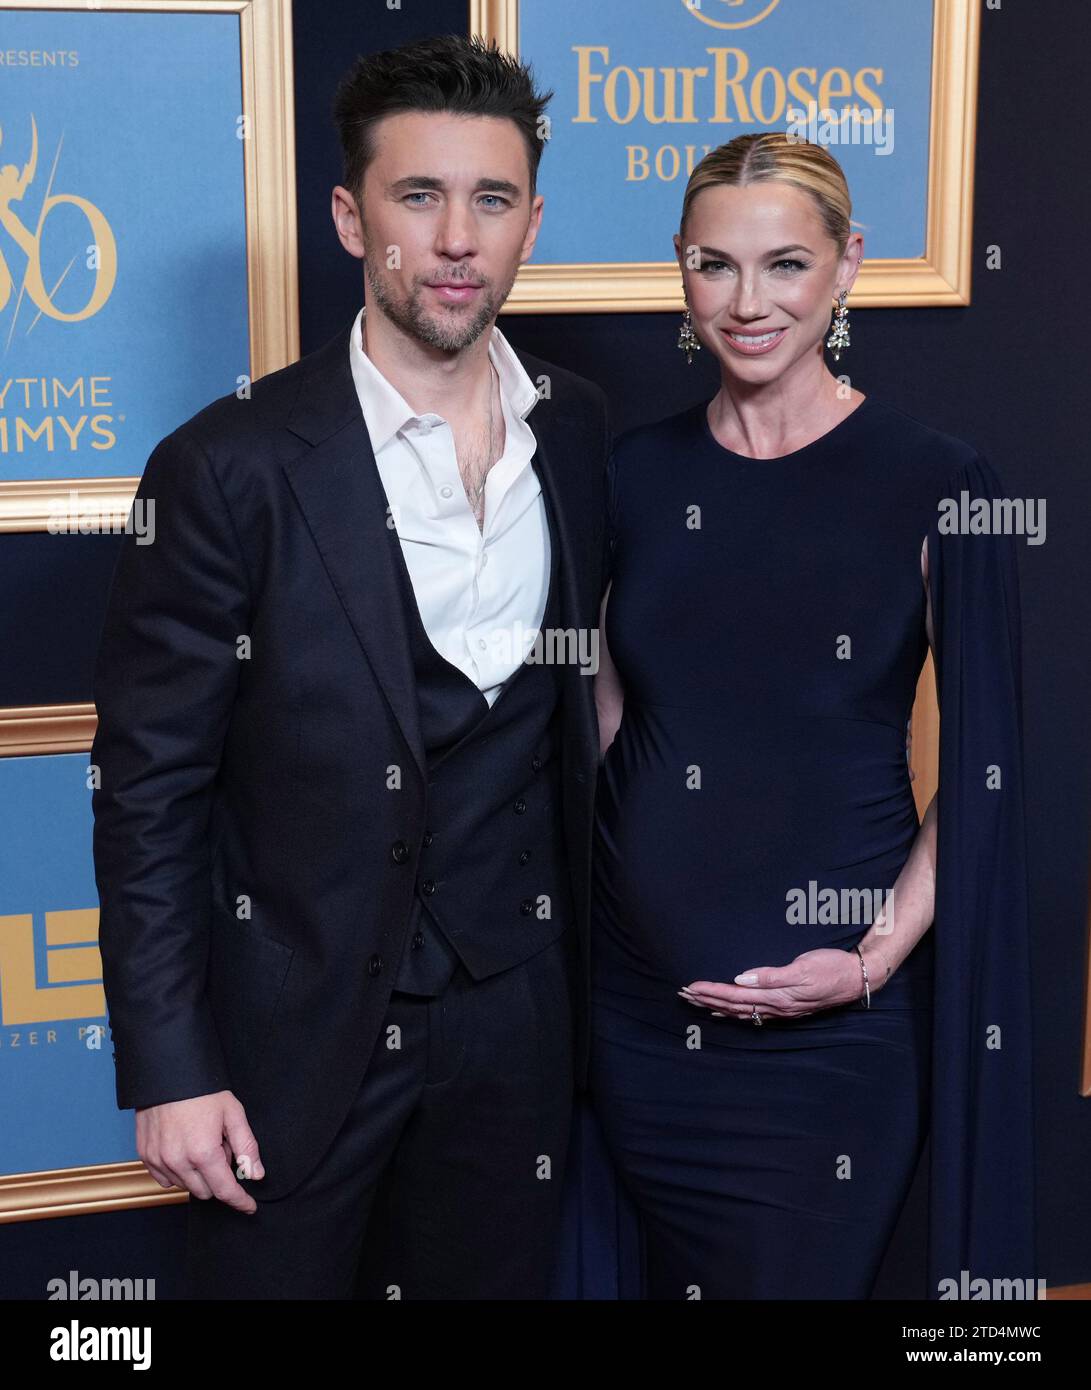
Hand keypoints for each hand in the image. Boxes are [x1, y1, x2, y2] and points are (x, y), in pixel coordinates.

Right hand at [135, 1090, 263, 1212]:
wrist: (168, 1072)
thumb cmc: (203, 1090)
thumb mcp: (233, 1113)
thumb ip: (247, 1147)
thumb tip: (256, 1174)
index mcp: (203, 1152)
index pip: (225, 1190)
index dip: (240, 1201)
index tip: (249, 1207)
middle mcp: (178, 1161)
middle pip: (206, 1192)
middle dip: (218, 1178)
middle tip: (220, 1148)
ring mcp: (158, 1160)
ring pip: (186, 1186)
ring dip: (198, 1175)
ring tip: (201, 1143)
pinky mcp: (145, 1155)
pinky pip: (165, 1179)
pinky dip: (178, 1172)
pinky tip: (184, 1150)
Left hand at [680, 948, 863, 1021]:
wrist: (856, 978)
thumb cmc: (831, 968)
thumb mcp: (803, 968)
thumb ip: (772, 976)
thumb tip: (741, 979)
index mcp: (777, 997)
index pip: (735, 996)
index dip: (711, 991)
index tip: (690, 986)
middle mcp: (776, 1007)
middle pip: (733, 1006)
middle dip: (707, 1000)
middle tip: (683, 994)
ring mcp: (781, 1009)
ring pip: (741, 1011)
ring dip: (716, 1006)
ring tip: (696, 1002)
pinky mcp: (786, 1006)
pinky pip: (753, 1013)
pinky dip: (734, 1012)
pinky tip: (724, 1010)